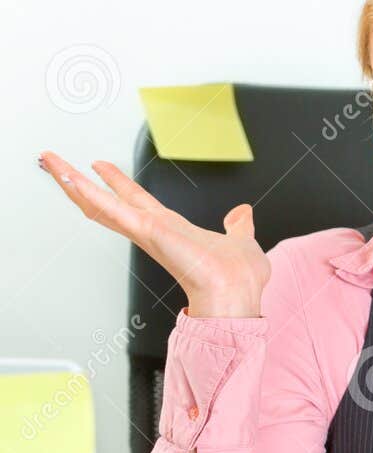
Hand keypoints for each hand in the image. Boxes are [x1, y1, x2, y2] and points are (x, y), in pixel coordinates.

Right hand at [38, 151, 270, 315]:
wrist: (238, 292)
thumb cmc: (239, 277)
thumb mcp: (240, 240)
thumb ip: (238, 226)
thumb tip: (242, 213)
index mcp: (172, 229)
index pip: (136, 202)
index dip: (116, 184)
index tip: (100, 167)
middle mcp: (154, 230)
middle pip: (108, 201)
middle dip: (81, 182)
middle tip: (55, 162)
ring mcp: (146, 231)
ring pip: (101, 203)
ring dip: (73, 181)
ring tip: (50, 160)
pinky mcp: (146, 231)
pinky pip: (111, 209)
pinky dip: (87, 192)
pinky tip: (69, 177)